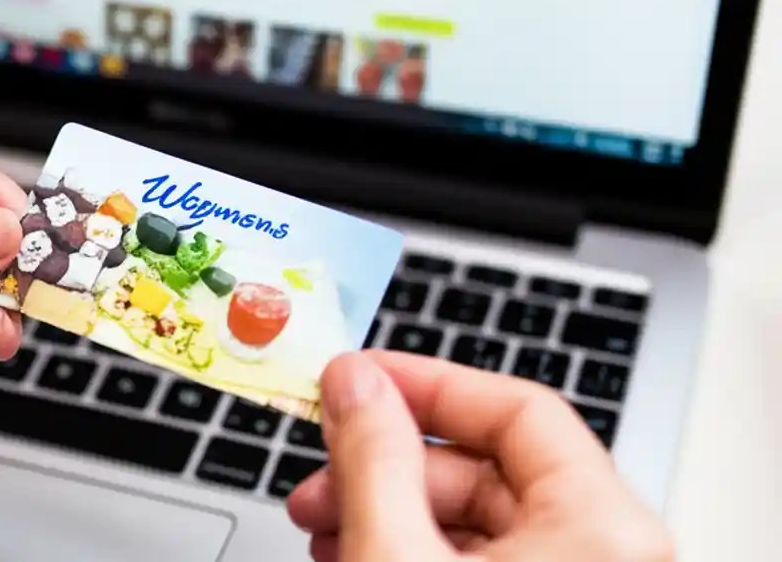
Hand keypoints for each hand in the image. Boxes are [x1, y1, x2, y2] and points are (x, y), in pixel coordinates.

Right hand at [287, 351, 674, 560]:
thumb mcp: (396, 557)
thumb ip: (373, 461)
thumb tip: (352, 381)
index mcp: (601, 529)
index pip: (518, 407)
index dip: (427, 383)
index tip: (355, 378)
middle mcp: (603, 555)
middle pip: (486, 466)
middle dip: (384, 463)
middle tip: (319, 471)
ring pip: (472, 521)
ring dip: (384, 509)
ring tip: (323, 526)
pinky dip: (409, 550)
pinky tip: (352, 555)